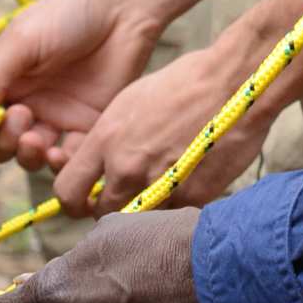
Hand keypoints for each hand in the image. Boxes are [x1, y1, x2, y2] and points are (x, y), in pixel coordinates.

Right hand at [0, 0, 165, 169]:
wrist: (122, 9)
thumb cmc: (68, 13)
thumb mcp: (21, 40)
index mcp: (6, 81)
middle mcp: (27, 103)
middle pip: (0, 144)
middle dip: (2, 141)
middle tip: (22, 116)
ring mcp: (57, 117)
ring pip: (30, 157)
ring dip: (26, 156)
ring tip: (35, 138)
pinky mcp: (88, 127)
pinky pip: (68, 158)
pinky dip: (58, 163)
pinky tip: (58, 151)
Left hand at [54, 41, 267, 215]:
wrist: (236, 83)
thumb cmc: (185, 84)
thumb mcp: (131, 103)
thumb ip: (111, 141)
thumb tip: (102, 169)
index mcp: (106, 140)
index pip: (67, 191)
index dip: (75, 201)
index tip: (89, 199)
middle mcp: (126, 167)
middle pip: (102, 213)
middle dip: (112, 209)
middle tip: (130, 196)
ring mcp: (159, 185)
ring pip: (139, 219)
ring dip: (147, 211)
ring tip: (164, 188)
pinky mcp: (192, 197)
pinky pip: (173, 216)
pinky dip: (178, 206)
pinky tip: (189, 184)